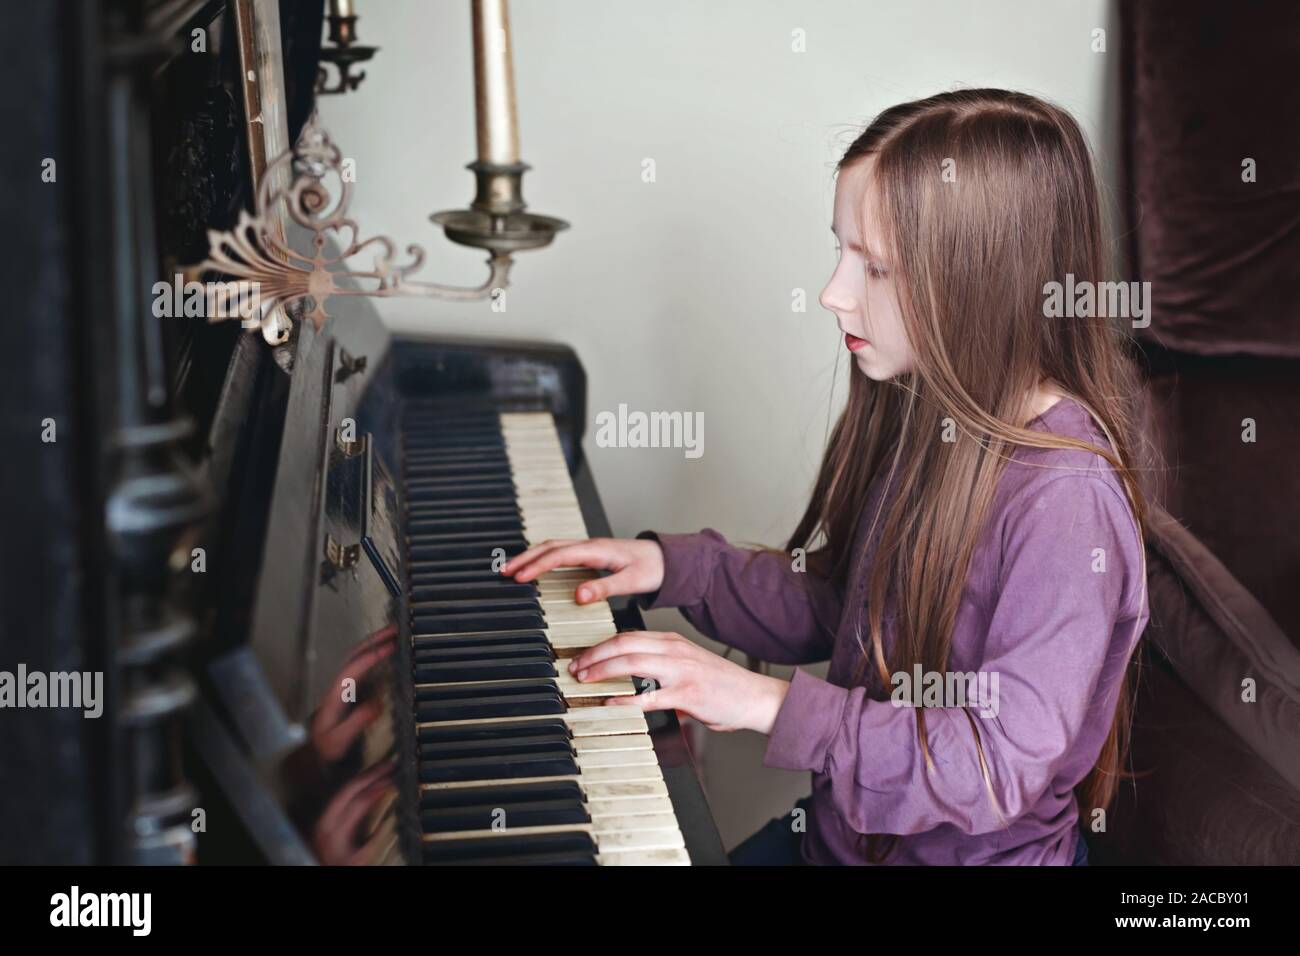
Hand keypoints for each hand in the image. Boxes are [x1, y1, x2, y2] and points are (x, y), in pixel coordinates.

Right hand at [502, 537, 664, 605]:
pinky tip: (534, 567)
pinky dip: (542, 557)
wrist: (667, 559)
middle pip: (549, 547)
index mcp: (597, 550)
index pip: (559, 554)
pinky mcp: (590, 554)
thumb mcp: (631, 581)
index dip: (537, 565)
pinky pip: (560, 551)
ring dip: (531, 556)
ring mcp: (589, 548)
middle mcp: (590, 545)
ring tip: (511, 569)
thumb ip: (604, 588)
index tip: (519, 576)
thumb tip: (578, 595)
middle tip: (503, 572)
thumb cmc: (651, 569)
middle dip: (524, 558)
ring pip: (552, 547)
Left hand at [568, 630, 789, 733]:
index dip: (601, 646)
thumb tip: (632, 682)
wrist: (755, 697)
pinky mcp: (686, 694)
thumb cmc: (722, 685)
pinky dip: (624, 699)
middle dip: (593, 655)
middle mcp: (674, 651)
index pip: (628, 636)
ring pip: (631, 662)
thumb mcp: (689, 665)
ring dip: (602, 670)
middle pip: (623, 644)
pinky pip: (647, 696)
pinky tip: (609, 702)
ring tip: (584, 679)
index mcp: (673, 642)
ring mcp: (680, 671)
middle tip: (575, 667)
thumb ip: (661, 668)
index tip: (584, 657)